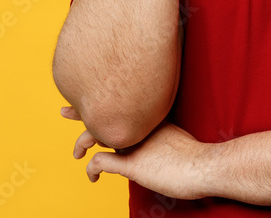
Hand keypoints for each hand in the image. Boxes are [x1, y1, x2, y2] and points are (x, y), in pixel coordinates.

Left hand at [61, 105, 210, 199]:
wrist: (205, 165)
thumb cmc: (196, 156)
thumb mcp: (175, 136)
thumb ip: (160, 133)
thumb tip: (153, 140)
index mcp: (148, 118)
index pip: (118, 104)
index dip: (100, 100)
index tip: (88, 93)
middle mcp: (137, 126)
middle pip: (102, 113)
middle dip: (79, 112)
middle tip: (64, 110)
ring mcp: (132, 143)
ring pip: (95, 135)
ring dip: (82, 144)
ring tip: (77, 153)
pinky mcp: (130, 163)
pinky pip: (100, 162)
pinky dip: (92, 169)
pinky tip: (92, 177)